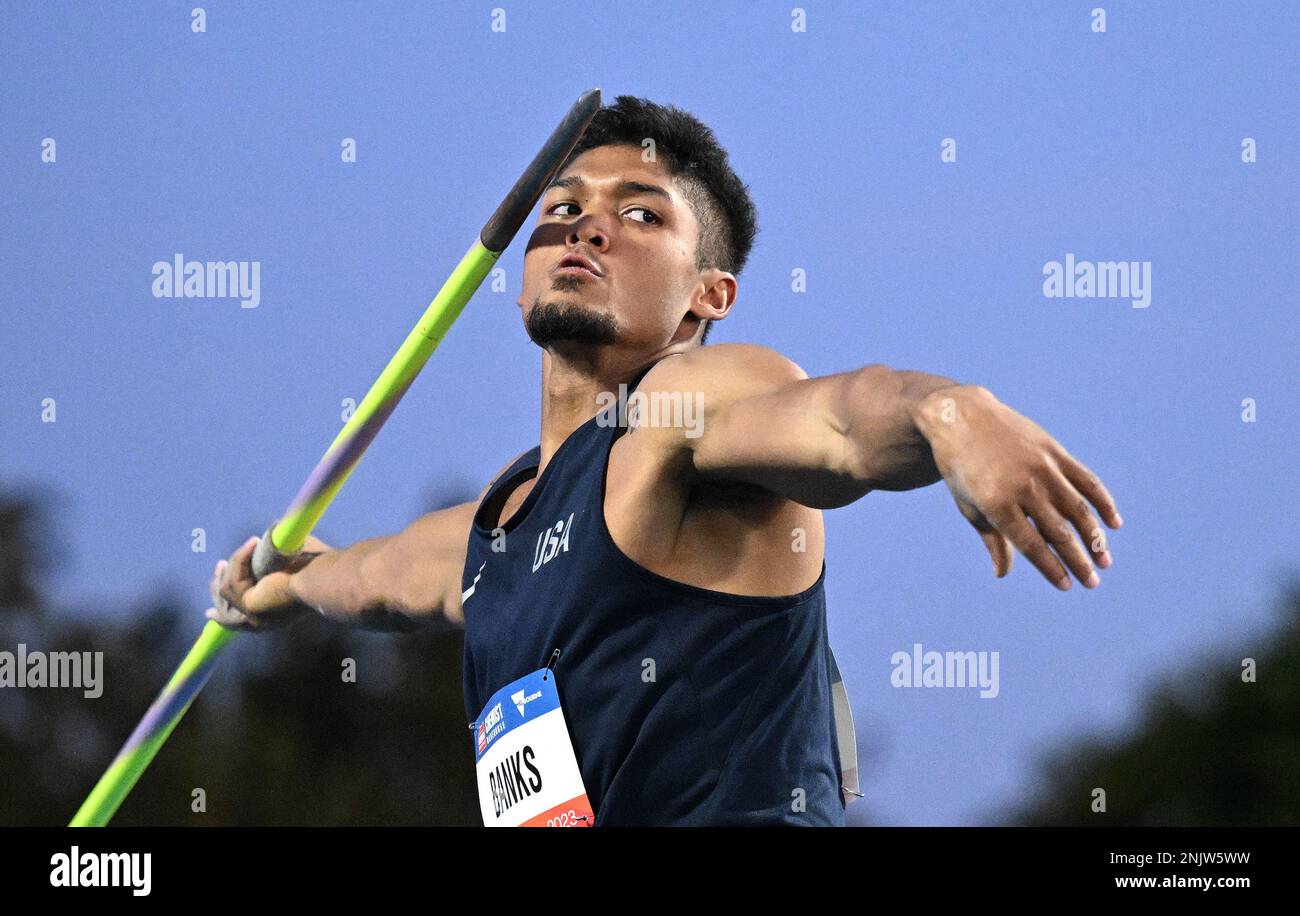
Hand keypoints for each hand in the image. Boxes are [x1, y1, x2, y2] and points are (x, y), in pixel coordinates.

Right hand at [206, 535, 323, 630]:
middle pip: (225, 613)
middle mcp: (263, 621)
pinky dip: (239, 561)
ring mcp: (254, 618)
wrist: (323, 576)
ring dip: (234, 565)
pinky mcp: (249, 607)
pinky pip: (231, 584)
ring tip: (252, 545)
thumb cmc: (316, 564)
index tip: (209, 613)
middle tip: (219, 566)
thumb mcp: (288, 558)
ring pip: (225, 592)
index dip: (223, 614)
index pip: (241, 621)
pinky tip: (253, 545)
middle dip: (217, 589)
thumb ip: (275, 553)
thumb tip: (269, 536)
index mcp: (273, 613)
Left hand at [916, 386, 1121, 589]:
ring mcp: (1042, 467)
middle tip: (1091, 582)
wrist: (961, 419)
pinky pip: (1086, 480)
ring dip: (1095, 538)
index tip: (1066, 585)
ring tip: (1104, 561)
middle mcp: (1023, 486)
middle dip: (1077, 561)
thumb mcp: (969, 506)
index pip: (1031, 544)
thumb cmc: (961, 469)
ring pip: (1078, 509)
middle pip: (1059, 532)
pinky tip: (1113, 522)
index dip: (1051, 568)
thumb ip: (992, 539)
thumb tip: (1002, 573)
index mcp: (997, 504)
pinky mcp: (1054, 452)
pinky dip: (1103, 501)